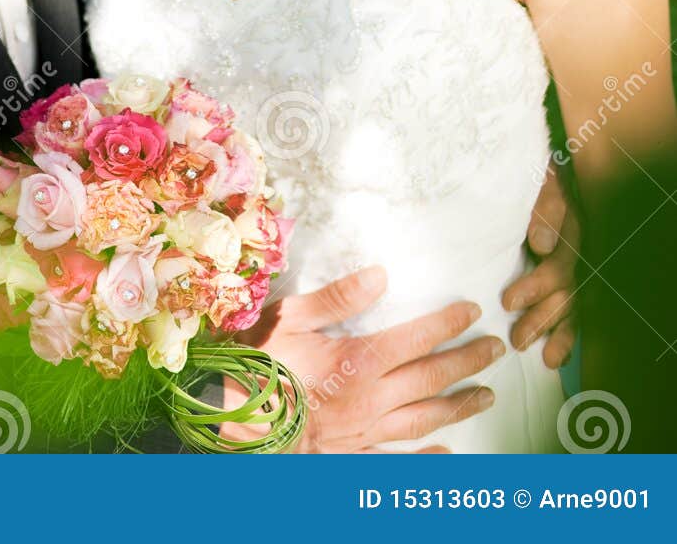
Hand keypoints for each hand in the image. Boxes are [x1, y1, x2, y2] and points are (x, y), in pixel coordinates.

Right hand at [224, 265, 502, 451]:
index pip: (419, 338)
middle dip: (468, 361)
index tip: (473, 310)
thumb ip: (338, 298)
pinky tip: (447, 454)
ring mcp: (367, 430)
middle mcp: (374, 398)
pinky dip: (427, 458)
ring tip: (486, 394)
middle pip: (432, 378)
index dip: (449, 323)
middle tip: (497, 349)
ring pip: (426, 418)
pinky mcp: (355, 453)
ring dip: (459, 404)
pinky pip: (399, 458)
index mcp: (361, 360)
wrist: (238, 420)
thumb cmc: (262, 363)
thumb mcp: (292, 316)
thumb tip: (380, 275)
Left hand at [501, 160, 578, 367]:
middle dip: (541, 316)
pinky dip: (567, 336)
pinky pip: (576, 312)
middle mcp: (578, 250)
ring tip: (537, 353)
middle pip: (565, 290)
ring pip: (572, 304)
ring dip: (554, 330)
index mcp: (573, 226)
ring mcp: (576, 265)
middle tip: (517, 336)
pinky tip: (554, 357)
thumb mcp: (541, 178)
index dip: (537, 286)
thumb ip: (545, 207)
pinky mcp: (571, 278)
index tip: (509, 301)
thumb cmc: (539, 174)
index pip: (561, 262)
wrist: (548, 167)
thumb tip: (541, 244)